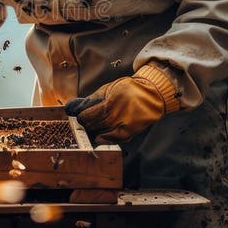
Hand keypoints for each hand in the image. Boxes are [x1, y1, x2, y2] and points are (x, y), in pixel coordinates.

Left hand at [64, 64, 179, 142]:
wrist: (152, 94)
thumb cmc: (128, 89)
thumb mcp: (108, 89)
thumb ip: (92, 99)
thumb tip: (75, 107)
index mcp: (112, 101)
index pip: (91, 115)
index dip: (83, 117)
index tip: (80, 116)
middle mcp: (118, 114)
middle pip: (95, 125)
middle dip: (87, 125)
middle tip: (83, 123)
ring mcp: (125, 124)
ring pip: (103, 133)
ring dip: (94, 131)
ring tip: (91, 128)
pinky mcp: (131, 131)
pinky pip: (115, 139)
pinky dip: (106, 139)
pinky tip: (99, 138)